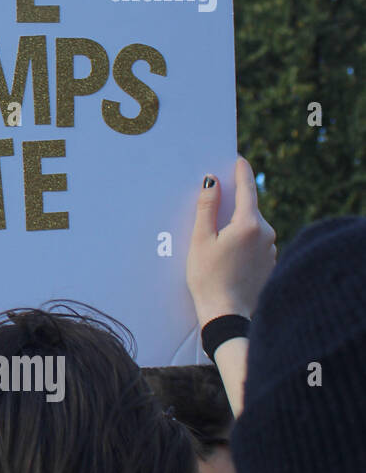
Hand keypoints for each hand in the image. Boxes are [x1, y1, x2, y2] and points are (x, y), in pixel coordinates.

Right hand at [187, 156, 277, 325]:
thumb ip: (207, 207)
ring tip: (217, 237)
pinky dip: (244, 240)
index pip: (248, 188)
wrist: (227, 313)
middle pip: (249, 208)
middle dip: (234, 203)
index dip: (241, 171)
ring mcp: (271, 248)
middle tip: (216, 201)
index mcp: (249, 223)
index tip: (238, 158)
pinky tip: (228, 253)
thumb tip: (212, 181)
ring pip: (253, 226)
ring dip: (238, 224)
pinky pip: (256, 242)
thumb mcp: (200, 239)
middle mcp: (266, 233)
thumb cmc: (208, 277)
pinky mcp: (270, 262)